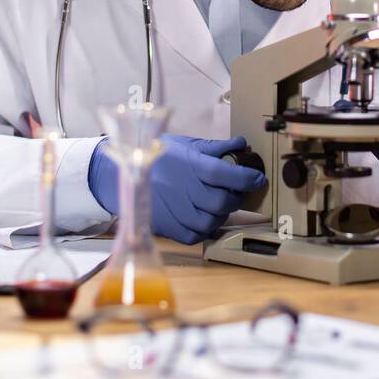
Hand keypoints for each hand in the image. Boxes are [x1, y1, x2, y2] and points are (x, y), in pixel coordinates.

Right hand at [88, 135, 265, 244]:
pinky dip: (205, 228)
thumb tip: (241, 144)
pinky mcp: (170, 229)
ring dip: (221, 213)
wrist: (120, 175)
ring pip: (214, 221)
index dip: (249, 178)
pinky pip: (197, 235)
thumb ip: (215, 147)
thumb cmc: (155, 157)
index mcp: (193, 167)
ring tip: (217, 203)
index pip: (230, 176)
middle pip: (224, 202)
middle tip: (234, 190)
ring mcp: (178, 212)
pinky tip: (202, 215)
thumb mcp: (185, 145)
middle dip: (235, 197)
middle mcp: (187, 191)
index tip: (258, 178)